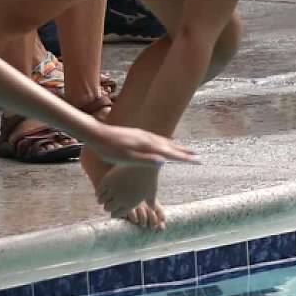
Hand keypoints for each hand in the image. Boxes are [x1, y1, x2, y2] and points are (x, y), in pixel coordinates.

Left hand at [83, 122, 198, 171]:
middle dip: (184, 152)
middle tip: (197, 156)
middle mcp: (149, 139)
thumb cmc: (109, 150)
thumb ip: (145, 160)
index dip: (184, 158)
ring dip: (176, 147)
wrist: (97, 134)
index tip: (197, 161)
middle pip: (171, 146)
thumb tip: (163, 161)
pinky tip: (164, 143)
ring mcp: (144, 135)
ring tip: (185, 150)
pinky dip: (166, 142)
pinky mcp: (138, 134)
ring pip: (164, 141)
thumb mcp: (126, 158)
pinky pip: (158, 139)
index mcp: (148, 146)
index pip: (171, 153)